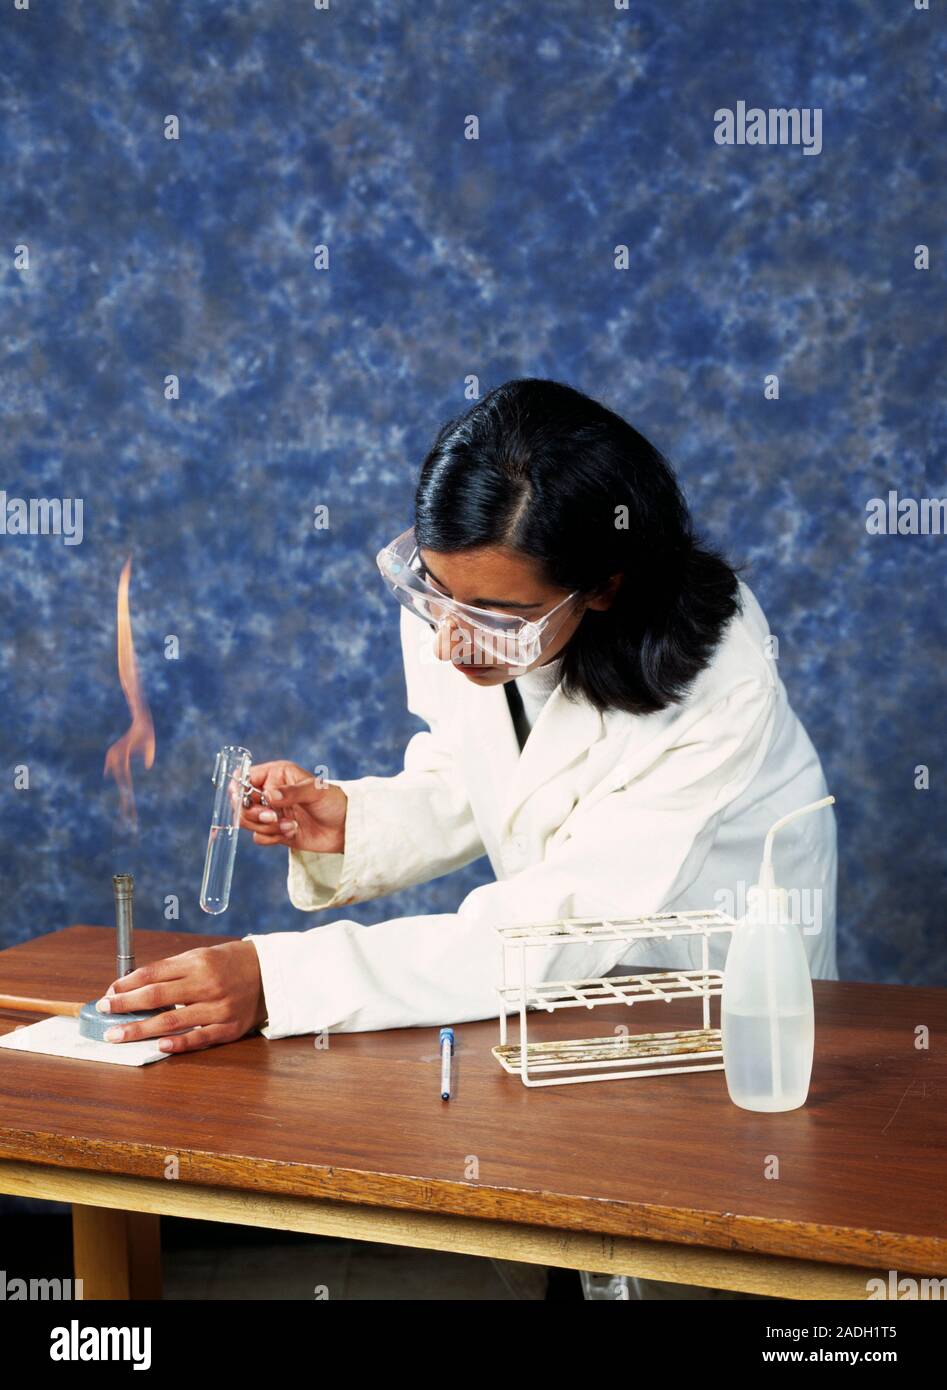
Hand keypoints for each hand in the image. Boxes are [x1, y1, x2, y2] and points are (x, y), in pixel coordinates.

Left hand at [96, 941, 267, 1052]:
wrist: (270, 974)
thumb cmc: (229, 963)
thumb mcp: (202, 956)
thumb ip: (171, 971)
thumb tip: (133, 987)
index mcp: (198, 962)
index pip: (153, 974)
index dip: (127, 985)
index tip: (107, 994)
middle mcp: (208, 984)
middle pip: (157, 997)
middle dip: (125, 1006)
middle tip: (103, 1013)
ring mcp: (219, 1008)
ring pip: (172, 1021)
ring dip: (140, 1030)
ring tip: (117, 1035)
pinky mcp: (229, 1028)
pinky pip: (198, 1038)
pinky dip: (177, 1044)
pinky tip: (157, 1045)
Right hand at [239, 759, 346, 854]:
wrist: (346, 829)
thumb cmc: (334, 802)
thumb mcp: (315, 792)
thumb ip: (291, 793)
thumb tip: (268, 795)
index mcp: (276, 775)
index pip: (244, 777)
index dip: (239, 788)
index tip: (246, 798)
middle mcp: (269, 792)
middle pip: (241, 802)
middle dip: (254, 812)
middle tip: (273, 817)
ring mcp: (271, 813)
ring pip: (247, 821)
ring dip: (266, 827)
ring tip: (290, 826)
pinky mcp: (275, 831)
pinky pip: (259, 837)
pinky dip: (271, 838)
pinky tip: (292, 833)